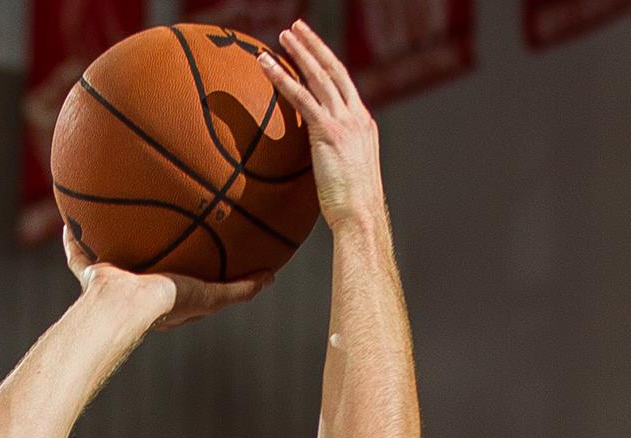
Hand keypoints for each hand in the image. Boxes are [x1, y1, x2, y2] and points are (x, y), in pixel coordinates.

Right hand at [64, 222, 270, 330]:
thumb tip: (269, 278)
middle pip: (140, 266)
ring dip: (108, 239)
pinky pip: (76, 253)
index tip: (187, 249)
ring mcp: (110, 282)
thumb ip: (239, 289)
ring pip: (109, 258)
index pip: (173, 282)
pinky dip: (71, 239)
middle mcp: (136, 291)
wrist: (129, 304)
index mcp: (162, 299)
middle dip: (144, 250)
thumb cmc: (169, 302)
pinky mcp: (90, 273)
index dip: (180, 268)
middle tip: (151, 226)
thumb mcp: (211, 296)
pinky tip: (67, 218)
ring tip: (112, 213)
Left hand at [256, 21, 385, 231]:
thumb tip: (320, 159)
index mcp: (363, 124)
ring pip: (319, 77)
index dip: (328, 63)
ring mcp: (345, 122)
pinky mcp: (328, 132)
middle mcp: (357, 117)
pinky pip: (301, 97)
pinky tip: (266, 64)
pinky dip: (282, 77)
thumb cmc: (352, 205)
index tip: (313, 49)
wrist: (361, 216)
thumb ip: (336, 155)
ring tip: (282, 35)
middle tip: (297, 28)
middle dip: (314, 46)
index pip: (344, 85)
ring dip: (299, 52)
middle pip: (334, 70)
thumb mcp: (348, 173)